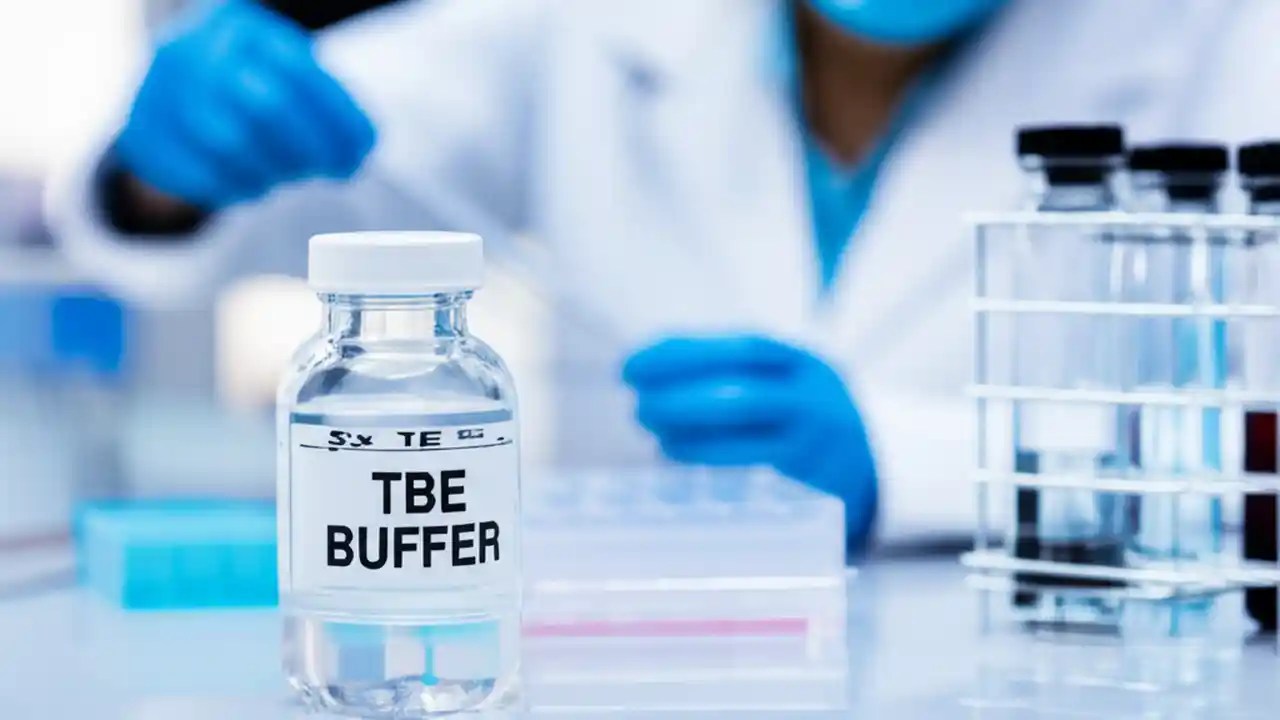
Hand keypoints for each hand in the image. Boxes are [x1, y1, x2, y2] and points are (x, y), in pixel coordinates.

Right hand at [114, 0, 376, 208]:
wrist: (165, 94)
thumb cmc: (247, 86)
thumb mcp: (281, 69)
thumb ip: (324, 100)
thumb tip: (364, 146)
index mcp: (237, 27)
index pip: (299, 71)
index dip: (338, 116)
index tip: (364, 151)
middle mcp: (194, 52)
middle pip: (267, 106)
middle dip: (312, 147)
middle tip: (337, 170)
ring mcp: (161, 93)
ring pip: (232, 145)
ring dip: (277, 171)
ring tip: (292, 174)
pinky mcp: (145, 139)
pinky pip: (203, 176)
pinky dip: (242, 188)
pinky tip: (257, 184)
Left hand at [623, 335, 877, 548]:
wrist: (871, 463)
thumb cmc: (799, 412)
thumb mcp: (782, 376)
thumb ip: (729, 366)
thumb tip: (645, 362)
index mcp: (806, 364)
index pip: (743, 350)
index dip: (683, 355)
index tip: (632, 365)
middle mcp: (815, 404)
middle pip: (742, 399)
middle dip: (679, 401)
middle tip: (639, 406)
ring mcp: (814, 451)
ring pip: (744, 445)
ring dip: (688, 440)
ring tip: (656, 434)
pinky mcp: (808, 493)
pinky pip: (751, 484)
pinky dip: (708, 471)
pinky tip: (679, 460)